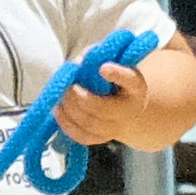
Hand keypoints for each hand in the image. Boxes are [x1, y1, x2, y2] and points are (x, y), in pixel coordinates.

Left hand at [54, 52, 168, 149]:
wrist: (128, 106)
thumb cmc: (116, 78)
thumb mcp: (112, 61)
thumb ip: (95, 57)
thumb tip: (77, 64)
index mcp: (136, 85)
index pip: (130, 80)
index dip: (117, 74)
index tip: (102, 68)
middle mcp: (130, 109)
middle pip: (102, 108)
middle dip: (79, 97)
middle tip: (68, 87)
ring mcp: (117, 127)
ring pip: (90, 124)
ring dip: (70, 110)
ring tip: (62, 98)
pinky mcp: (103, 137)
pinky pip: (84, 137)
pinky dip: (67, 124)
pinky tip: (59, 110)